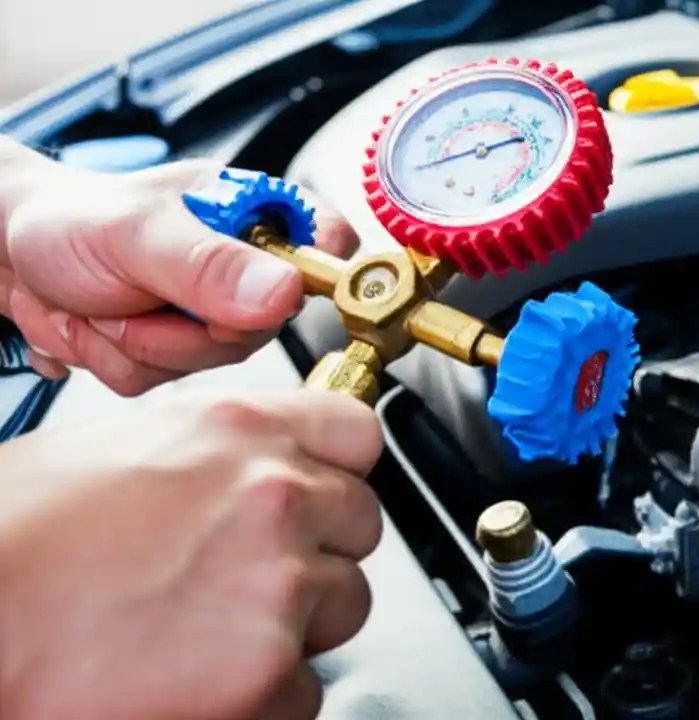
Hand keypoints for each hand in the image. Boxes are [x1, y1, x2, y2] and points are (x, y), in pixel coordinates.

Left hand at [0, 139, 358, 394]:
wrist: (4, 248)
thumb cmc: (67, 219)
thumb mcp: (137, 233)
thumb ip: (210, 265)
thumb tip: (285, 293)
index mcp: (250, 215)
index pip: (331, 247)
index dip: (320, 281)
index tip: (275, 300)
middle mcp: (242, 264)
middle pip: (264, 328)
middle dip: (185, 329)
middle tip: (137, 296)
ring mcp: (213, 310)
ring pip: (212, 363)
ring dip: (142, 345)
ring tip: (110, 304)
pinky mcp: (182, 346)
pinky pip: (170, 381)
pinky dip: (121, 361)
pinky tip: (103, 324)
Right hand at [0, 389, 382, 719]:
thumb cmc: (9, 544)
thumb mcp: (113, 452)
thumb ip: (207, 456)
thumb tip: (243, 469)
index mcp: (235, 430)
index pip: (356, 433)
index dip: (338, 468)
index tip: (324, 488)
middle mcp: (273, 499)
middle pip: (359, 524)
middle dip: (316, 550)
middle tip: (247, 574)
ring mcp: (278, 589)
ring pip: (343, 604)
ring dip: (295, 622)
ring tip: (206, 630)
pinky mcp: (267, 675)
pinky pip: (306, 686)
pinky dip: (264, 694)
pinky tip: (195, 679)